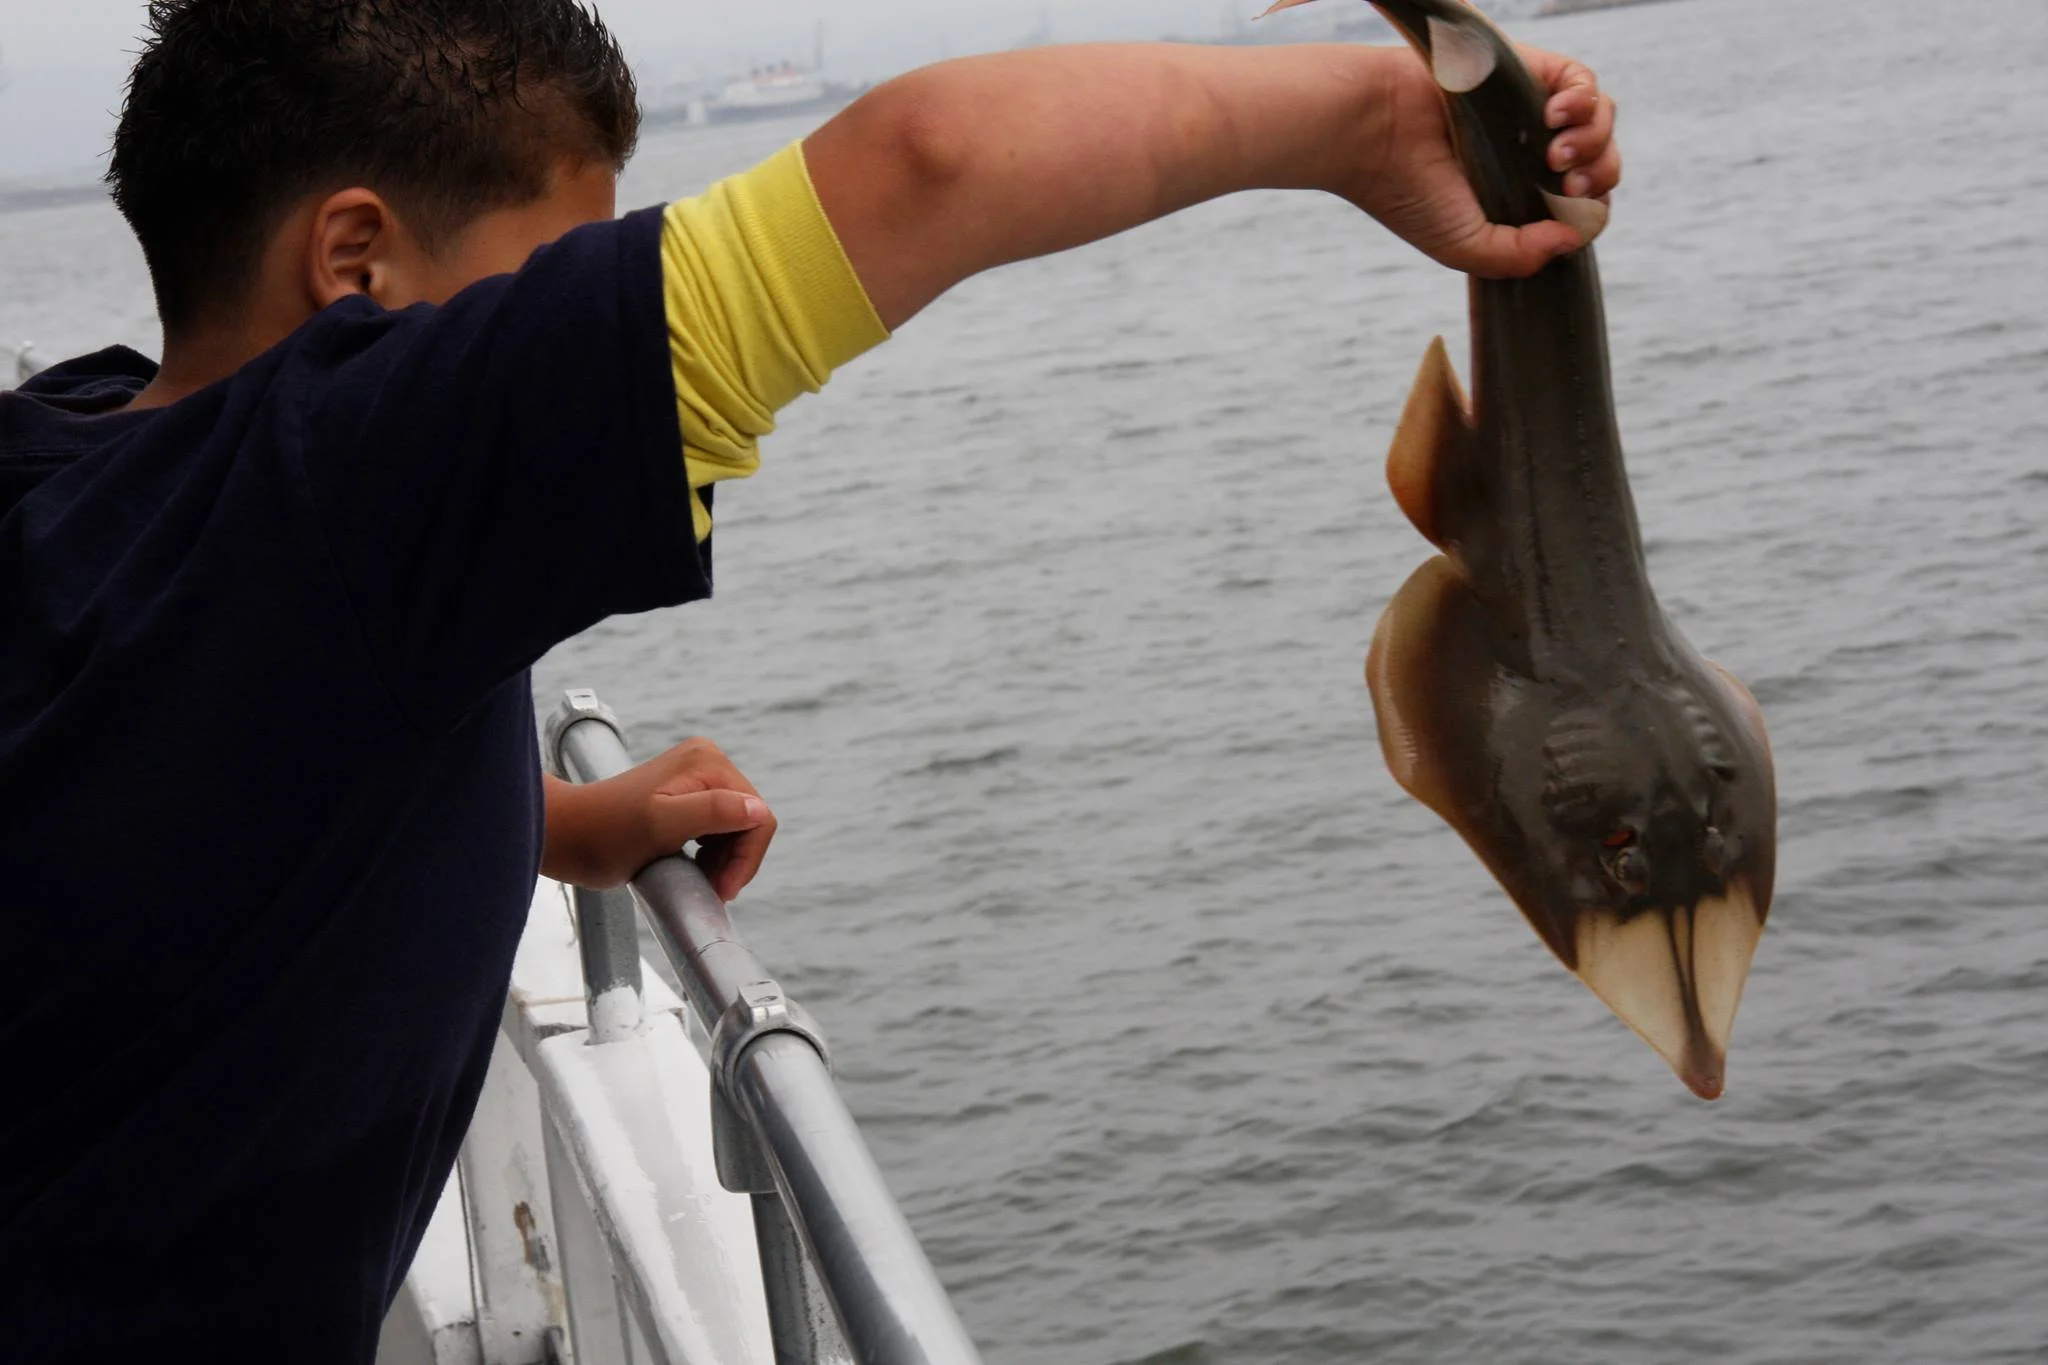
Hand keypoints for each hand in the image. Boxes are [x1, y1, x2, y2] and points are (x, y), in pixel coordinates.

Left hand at [541, 738, 775, 898]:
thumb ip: (712, 813)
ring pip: (736, 827)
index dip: (746, 858)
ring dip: (724, 860)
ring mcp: (695, 776)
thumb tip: (759, 810)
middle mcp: (707, 761)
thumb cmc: (603, 835)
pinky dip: (712, 853)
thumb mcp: (660, 826)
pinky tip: (692, 865)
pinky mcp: (684, 793)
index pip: (758, 815)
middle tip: (711, 889)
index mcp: (707, 763)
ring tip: (698, 879)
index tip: (722, 890)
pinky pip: (718, 826)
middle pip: (749, 820)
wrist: (564, 835)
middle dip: (735, 860)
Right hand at [1346, 44, 1620, 277]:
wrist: (1372, 136)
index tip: (1567, 209)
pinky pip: (1582, 80)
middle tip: (1568, 185)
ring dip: (1595, 139)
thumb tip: (1575, 235)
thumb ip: (1520, 256)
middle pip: (1600, 161)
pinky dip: (1584, 98)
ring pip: (1599, 120)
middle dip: (1599, 175)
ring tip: (1557, 153)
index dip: (1591, 207)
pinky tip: (1558, 115)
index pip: (1584, 201)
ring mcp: (1531, 111)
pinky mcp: (1527, 72)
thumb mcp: (1466, 247)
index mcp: (1520, 195)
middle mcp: (1530, 152)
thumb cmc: (1408, 194)